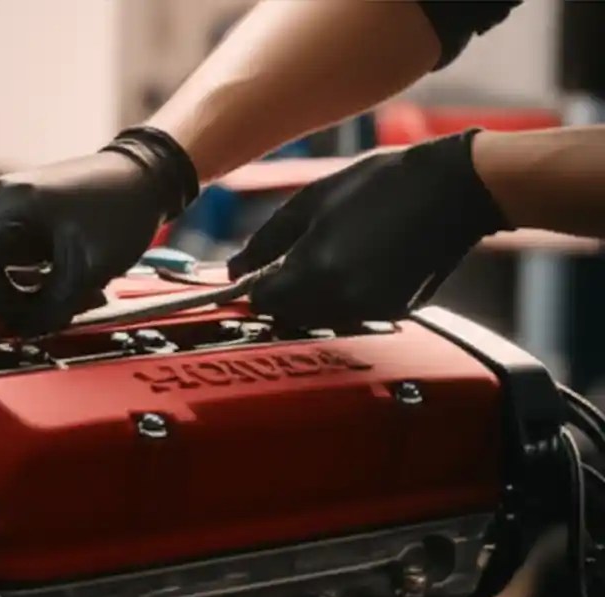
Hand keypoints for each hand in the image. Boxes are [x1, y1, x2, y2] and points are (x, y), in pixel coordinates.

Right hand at [0, 127, 198, 347]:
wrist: (148, 175)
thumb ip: (51, 306)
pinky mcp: (29, 219)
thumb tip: (26, 331)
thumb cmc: (121, 210)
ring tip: (64, 303)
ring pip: (0, 269)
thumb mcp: (87, 269)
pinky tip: (62, 290)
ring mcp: (15, 210)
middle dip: (5, 304)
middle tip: (36, 325)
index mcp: (10, 207)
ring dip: (24, 295)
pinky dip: (34, 282)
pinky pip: (17, 261)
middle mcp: (4, 203)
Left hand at [227, 129, 511, 326]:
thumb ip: (266, 241)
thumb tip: (234, 270)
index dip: (253, 286)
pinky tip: (356, 264)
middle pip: (288, 314)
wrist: (454, 189)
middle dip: (281, 293)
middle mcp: (343, 299)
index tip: (253, 273)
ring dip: (309, 298)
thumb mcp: (311, 202)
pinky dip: (341, 298)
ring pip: (317, 318)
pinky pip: (349, 314)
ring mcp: (371, 310)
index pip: (263, 300)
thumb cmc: (383, 185)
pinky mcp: (393, 312)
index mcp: (317, 270)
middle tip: (288, 261)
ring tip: (327, 256)